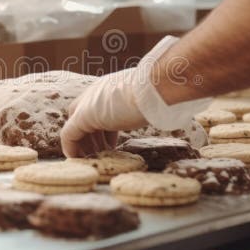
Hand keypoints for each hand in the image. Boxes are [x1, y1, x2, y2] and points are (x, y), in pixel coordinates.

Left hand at [60, 36, 211, 157]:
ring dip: (82, 146)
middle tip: (98, 155)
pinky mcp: (84, 115)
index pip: (97, 107)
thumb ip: (157, 102)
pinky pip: (70, 135)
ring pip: (75, 128)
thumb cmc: (162, 90)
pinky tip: (77, 160)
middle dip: (90, 137)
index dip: (103, 126)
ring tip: (91, 162)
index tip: (111, 143)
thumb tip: (179, 103)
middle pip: (81, 117)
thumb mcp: (157, 96)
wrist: (156, 87)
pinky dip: (71, 148)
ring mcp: (88, 103)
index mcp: (111, 87)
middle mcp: (96, 93)